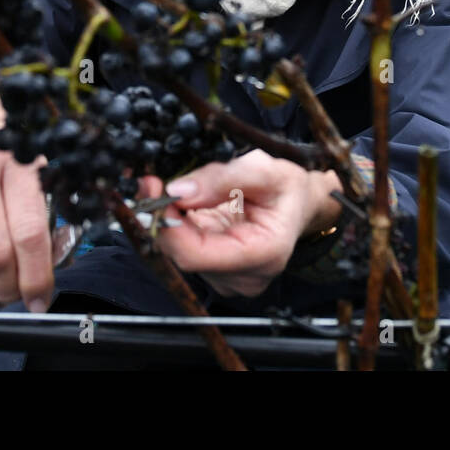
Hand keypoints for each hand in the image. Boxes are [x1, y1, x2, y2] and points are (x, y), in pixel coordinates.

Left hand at [139, 151, 341, 297]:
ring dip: (166, 220)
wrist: (299, 204)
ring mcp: (228, 279)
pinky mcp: (216, 273)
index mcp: (262, 254)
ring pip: (180, 253)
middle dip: (162, 218)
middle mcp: (244, 277)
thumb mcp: (264, 169)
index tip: (157, 191)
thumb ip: (222, 179)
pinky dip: (174, 226)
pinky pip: (185, 251)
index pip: (196, 255)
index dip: (169, 225)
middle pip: (183, 255)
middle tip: (151, 183)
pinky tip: (176, 205)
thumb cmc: (287, 189)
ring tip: (164, 189)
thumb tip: (178, 191)